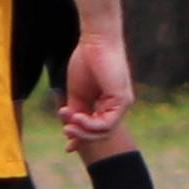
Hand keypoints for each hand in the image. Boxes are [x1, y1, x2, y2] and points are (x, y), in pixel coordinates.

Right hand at [60, 27, 132, 149]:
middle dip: (81, 136)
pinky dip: (90, 124)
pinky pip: (107, 123)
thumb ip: (76, 113)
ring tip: (69, 121)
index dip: (82, 140)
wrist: (94, 41)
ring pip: (104, 132)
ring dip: (84, 131)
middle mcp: (118, 106)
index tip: (67, 148)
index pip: (98, 130)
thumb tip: (70, 132)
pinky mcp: (123, 99)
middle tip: (65, 129)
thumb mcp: (77, 94)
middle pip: (101, 134)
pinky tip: (78, 116)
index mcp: (108, 105)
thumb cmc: (86, 61)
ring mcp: (123, 104)